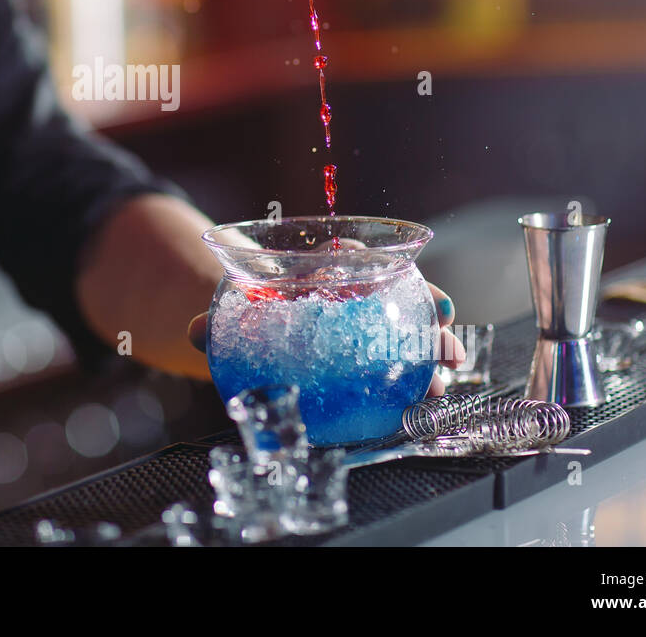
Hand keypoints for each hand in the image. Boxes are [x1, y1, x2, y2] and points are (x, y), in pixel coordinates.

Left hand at [185, 280, 467, 397]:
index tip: (357, 260)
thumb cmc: (256, 317)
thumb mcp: (236, 320)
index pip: (345, 254)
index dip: (357, 254)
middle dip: (425, 301)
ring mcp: (374, 325)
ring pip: (414, 326)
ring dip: (437, 341)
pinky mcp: (379, 358)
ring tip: (450, 360)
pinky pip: (408, 362)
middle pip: (398, 290)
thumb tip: (195, 331)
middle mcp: (359, 294)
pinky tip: (434, 392)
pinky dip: (425, 374)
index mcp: (324, 273)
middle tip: (441, 321)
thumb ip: (215, 325)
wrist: (262, 334)